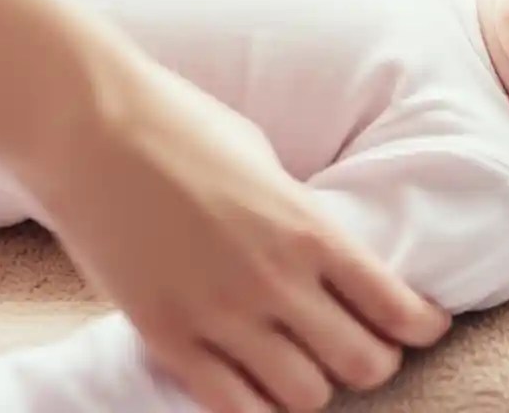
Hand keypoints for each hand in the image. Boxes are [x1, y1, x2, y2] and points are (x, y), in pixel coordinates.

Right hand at [25, 53, 450, 412]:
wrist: (86, 124)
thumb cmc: (178, 124)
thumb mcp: (263, 160)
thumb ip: (296, 213)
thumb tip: (318, 249)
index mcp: (309, 227)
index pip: (397, 307)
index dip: (422, 328)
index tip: (422, 328)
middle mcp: (275, 279)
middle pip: (364, 365)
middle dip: (371, 362)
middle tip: (357, 348)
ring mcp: (220, 314)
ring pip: (305, 398)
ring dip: (312, 387)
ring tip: (299, 365)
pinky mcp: (166, 336)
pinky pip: (232, 406)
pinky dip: (254, 405)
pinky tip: (252, 384)